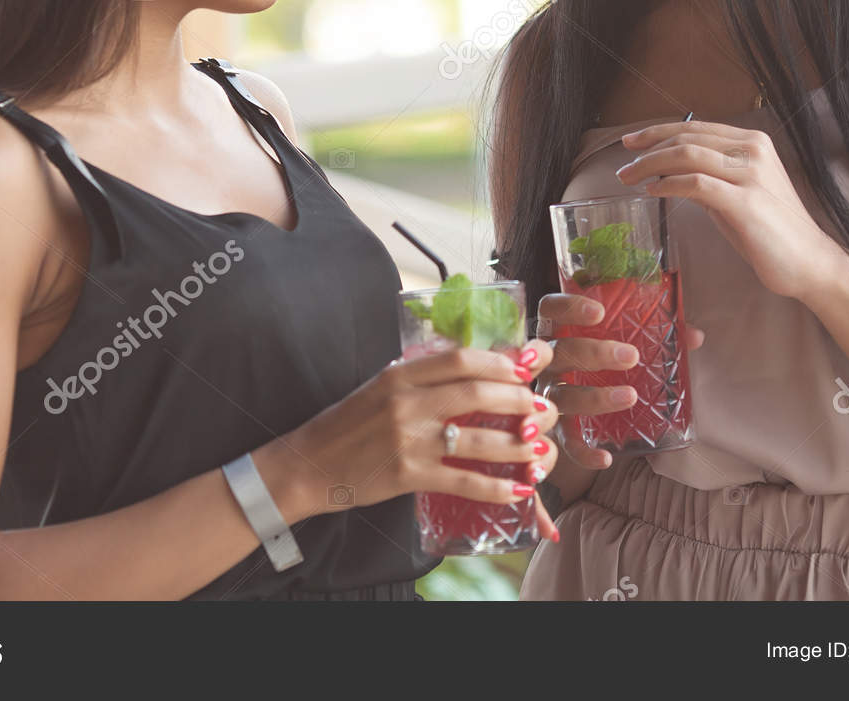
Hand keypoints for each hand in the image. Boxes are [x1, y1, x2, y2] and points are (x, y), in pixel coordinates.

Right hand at [282, 339, 560, 521]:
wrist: (306, 465)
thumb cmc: (346, 425)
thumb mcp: (379, 387)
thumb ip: (419, 377)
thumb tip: (470, 368)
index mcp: (399, 375)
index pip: (461, 358)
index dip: (501, 361)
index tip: (526, 366)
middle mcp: (406, 403)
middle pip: (478, 392)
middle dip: (519, 399)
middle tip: (542, 407)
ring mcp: (408, 440)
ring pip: (478, 438)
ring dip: (518, 445)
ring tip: (540, 448)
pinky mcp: (407, 475)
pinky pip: (464, 479)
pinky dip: (496, 487)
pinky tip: (519, 490)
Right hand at [532, 292, 704, 474]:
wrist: (572, 409)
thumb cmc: (600, 363)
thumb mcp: (621, 343)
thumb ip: (654, 335)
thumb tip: (695, 336)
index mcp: (557, 331)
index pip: (551, 309)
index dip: (570, 307)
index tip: (600, 312)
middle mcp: (545, 361)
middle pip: (559, 352)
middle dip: (594, 353)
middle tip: (632, 357)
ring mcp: (546, 395)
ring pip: (561, 396)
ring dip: (594, 398)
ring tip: (631, 396)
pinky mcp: (555, 428)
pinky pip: (566, 442)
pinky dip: (583, 452)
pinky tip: (607, 458)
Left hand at [616, 120, 846, 304]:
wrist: (809, 262)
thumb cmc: (771, 231)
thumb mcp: (737, 193)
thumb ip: (710, 177)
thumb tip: (669, 172)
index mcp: (753, 142)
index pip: (696, 126)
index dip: (658, 131)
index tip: (632, 142)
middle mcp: (753, 150)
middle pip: (687, 136)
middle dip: (648, 148)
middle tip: (623, 164)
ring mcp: (751, 174)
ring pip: (687, 154)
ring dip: (651, 165)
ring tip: (630, 178)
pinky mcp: (746, 202)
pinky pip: (696, 184)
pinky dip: (668, 185)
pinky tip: (653, 192)